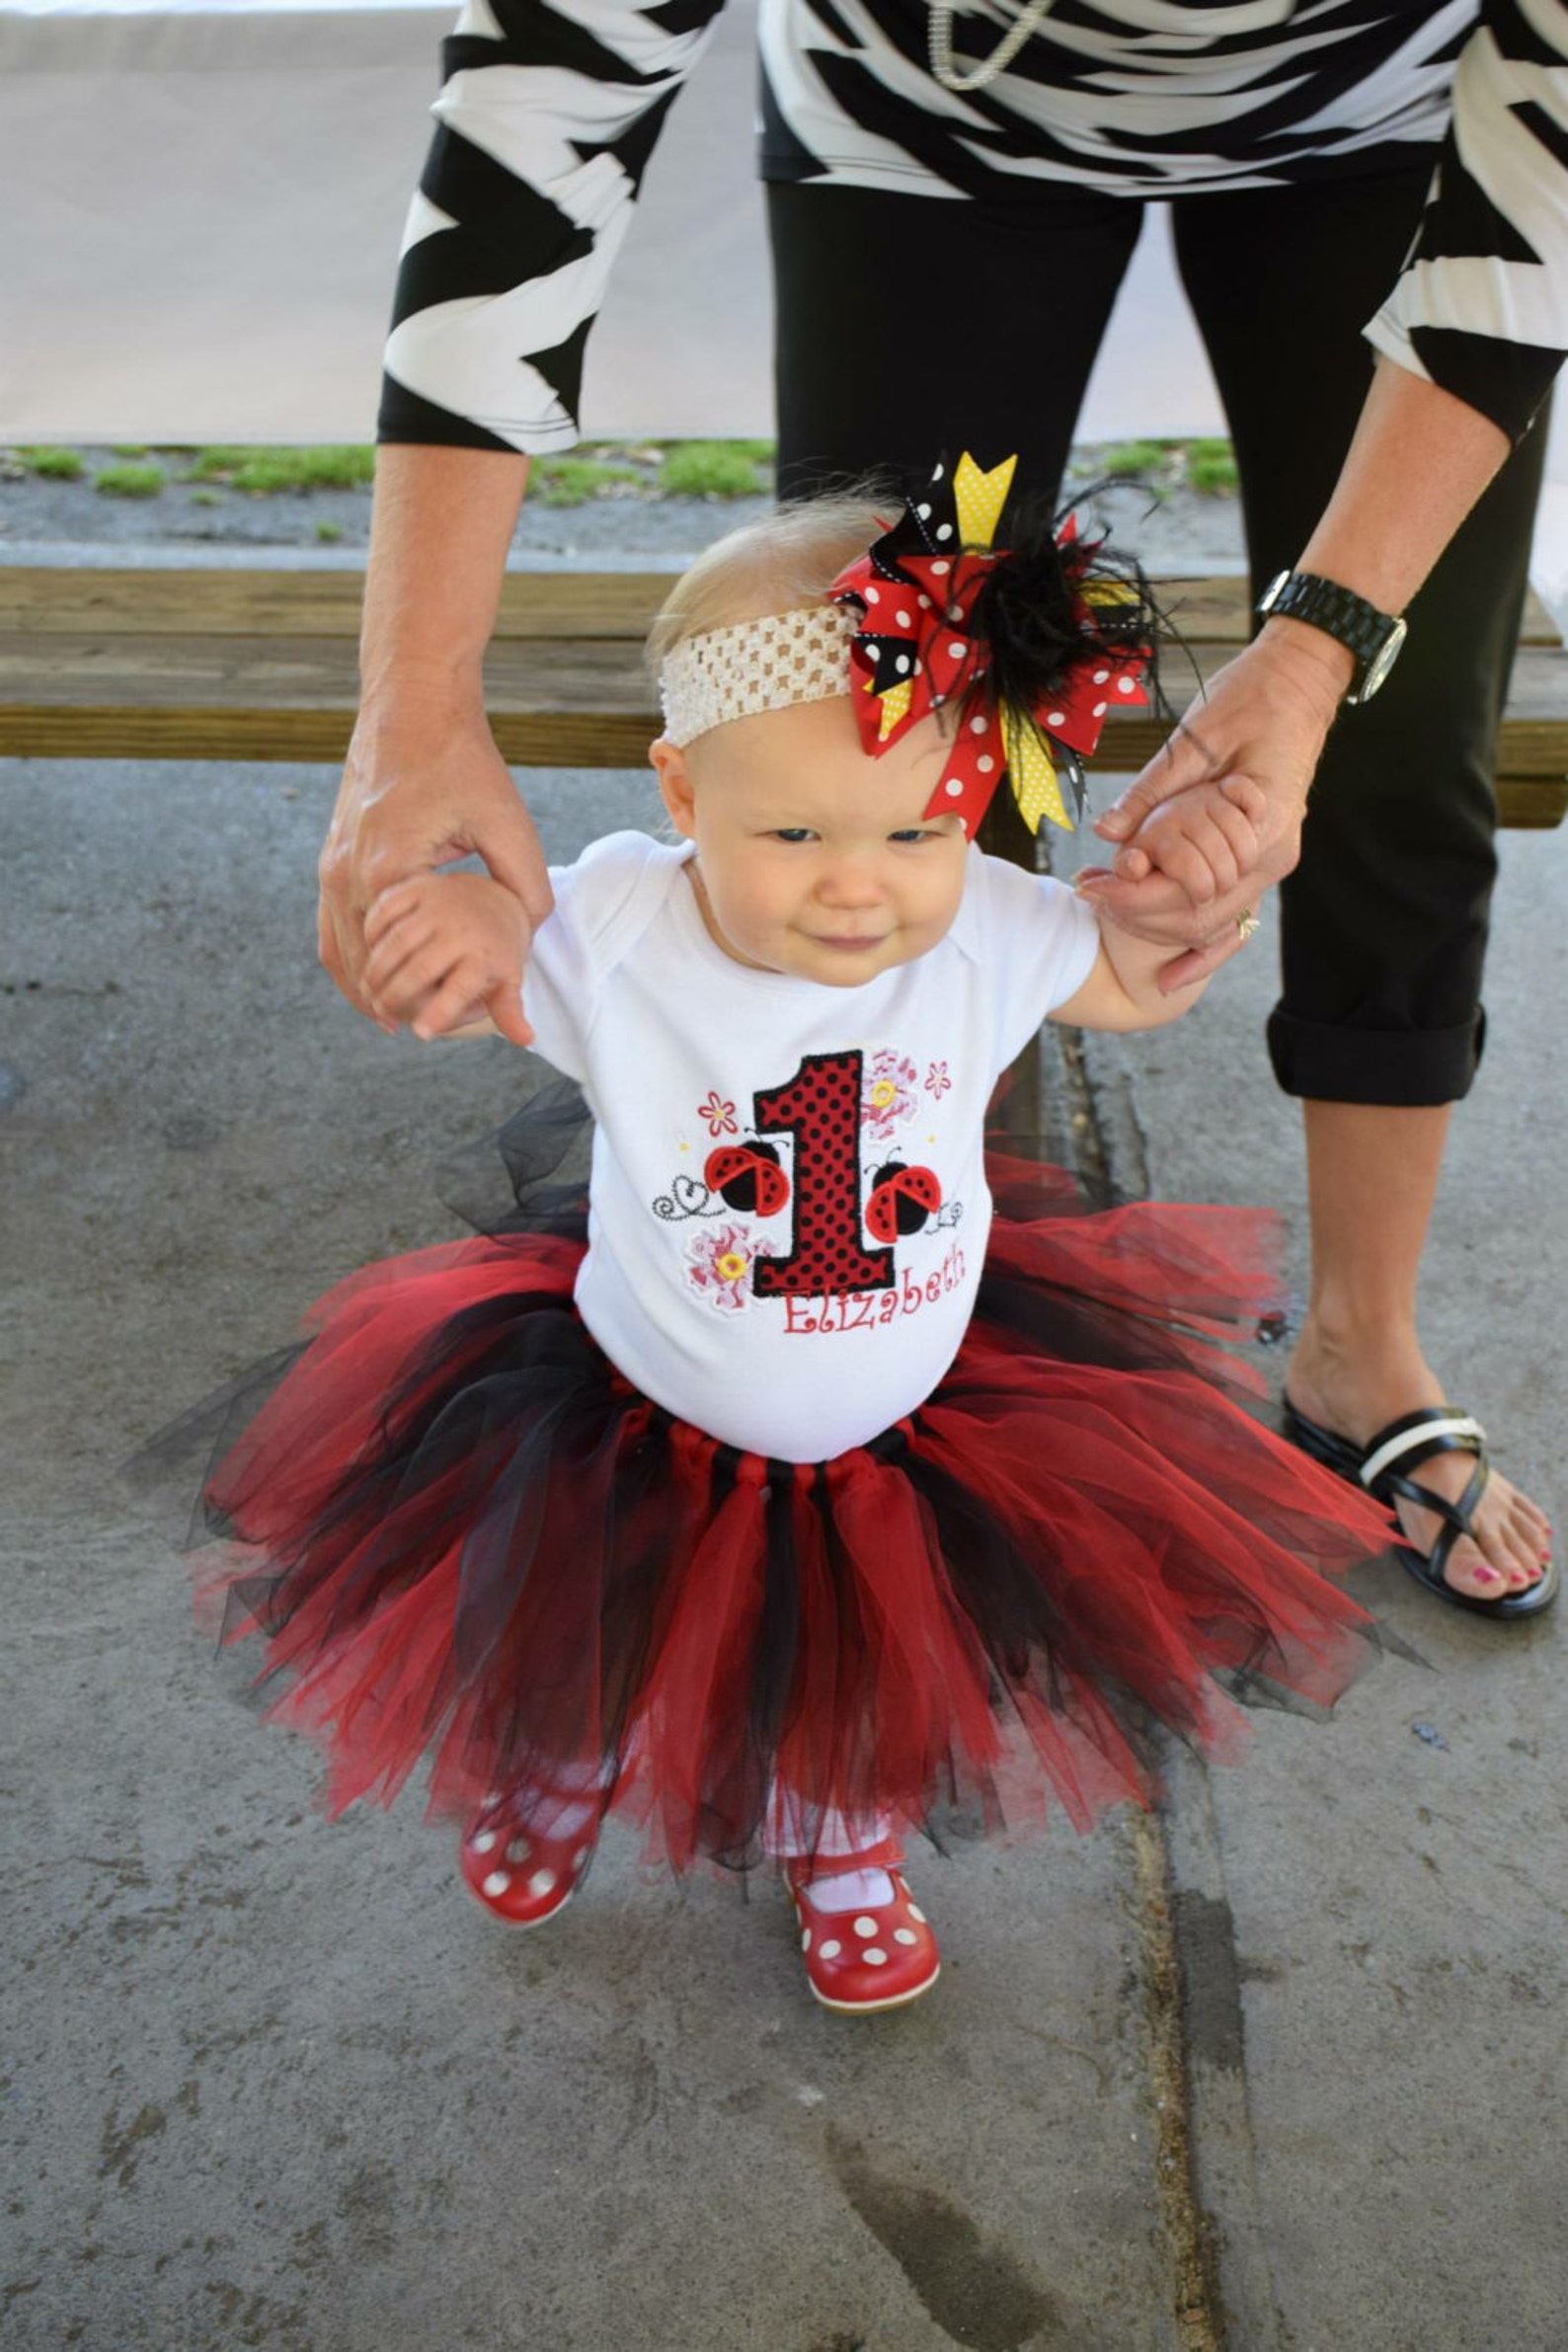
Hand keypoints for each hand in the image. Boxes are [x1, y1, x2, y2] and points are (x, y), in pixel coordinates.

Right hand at [318, 694, 550, 1045]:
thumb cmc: (461, 757)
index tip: (470, 1019)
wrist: (412, 704)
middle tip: (440, 1030)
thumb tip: (529, 938)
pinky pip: (331, 928)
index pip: (407, 964)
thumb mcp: (507, 822)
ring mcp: (331, 867)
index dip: (439, 997)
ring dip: (371, 991)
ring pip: (341, 954)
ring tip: (405, 1022)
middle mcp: (347, 875)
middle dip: (404, 1003)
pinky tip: (372, 984)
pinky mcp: (331, 857)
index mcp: (389, 872)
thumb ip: (525, 886)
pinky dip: (350, 962)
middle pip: (368, 970)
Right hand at [363, 871, 532, 1041]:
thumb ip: (509, 1008)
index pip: (461, 987)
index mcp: (485, 951)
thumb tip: (526, 1039)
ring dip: (375, 971)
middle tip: (383, 1014)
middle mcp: (461, 925)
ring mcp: (437, 901)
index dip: (440, 1012)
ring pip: (393, 943)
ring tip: (368, 992)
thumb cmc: (495, 946)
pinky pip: (382, 912)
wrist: (494, 891)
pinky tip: (366, 954)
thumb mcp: (507, 976)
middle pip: (418, 969)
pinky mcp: (416, 884)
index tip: (420, 1034)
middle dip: (395, 997)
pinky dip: (369, 934)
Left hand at [1079, 622, 1348, 989]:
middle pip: (1202, 917)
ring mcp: (1275, 859)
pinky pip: (1232, 910)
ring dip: (1160, 921)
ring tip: (1107, 901)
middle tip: (1090, 895)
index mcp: (1264, 827)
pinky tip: (1168, 964)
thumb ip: (1153, 790)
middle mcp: (1275, 855)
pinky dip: (1198, 935)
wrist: (1299, 679)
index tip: (1092, 886)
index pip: (1193, 890)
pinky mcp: (1265, 853)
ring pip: (1215, 921)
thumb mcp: (1195, 740)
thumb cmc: (1252, 699)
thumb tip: (1108, 832)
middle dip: (1141, 914)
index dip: (1137, 896)